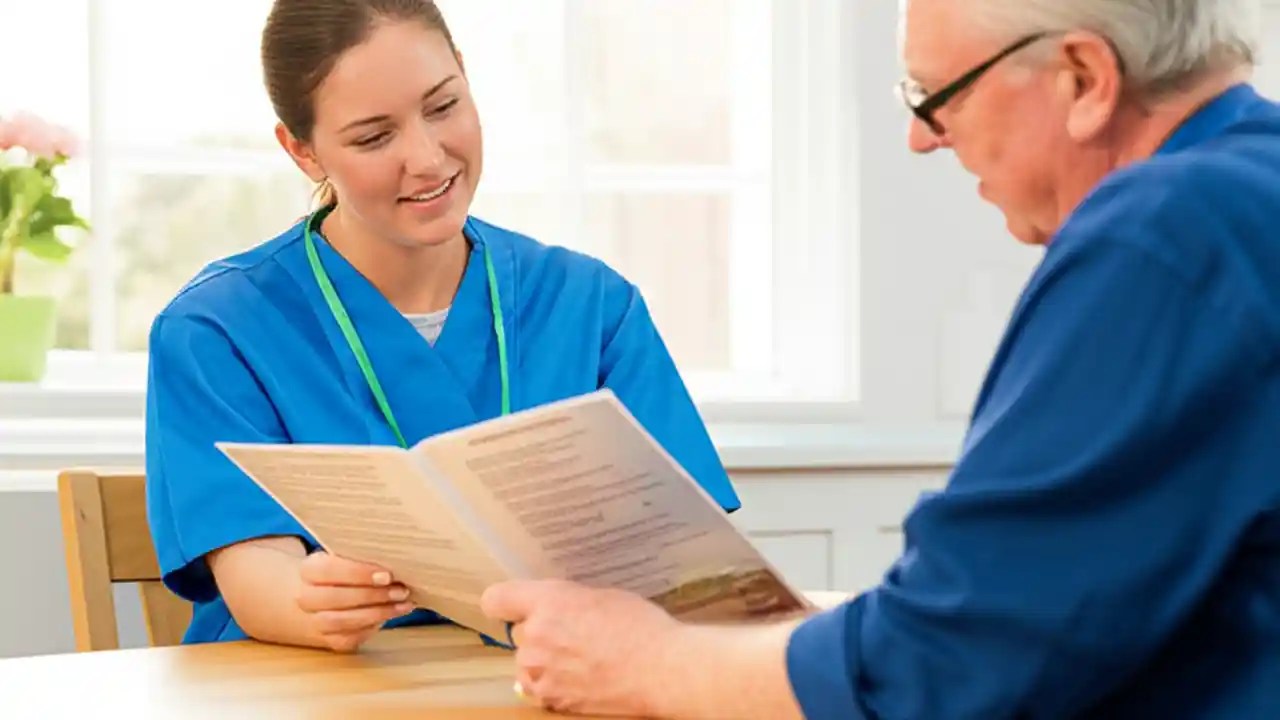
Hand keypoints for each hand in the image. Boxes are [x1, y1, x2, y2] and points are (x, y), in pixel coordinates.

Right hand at [295, 551, 414, 651]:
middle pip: (336, 598)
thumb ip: (363, 558)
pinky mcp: (331, 640)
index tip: (387, 575)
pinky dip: (375, 626)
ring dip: (378, 613)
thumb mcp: (346, 558)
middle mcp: (306, 598)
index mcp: (309, 570)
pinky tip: (394, 614)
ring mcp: (316, 622)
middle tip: (401, 590)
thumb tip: (395, 562)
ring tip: (403, 604)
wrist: (320, 600)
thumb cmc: (343, 572)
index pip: (329, 570)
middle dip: (373, 595)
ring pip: (343, 621)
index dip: (359, 573)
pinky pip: (352, 637)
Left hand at [481, 580, 679, 715]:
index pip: (497, 599)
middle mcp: (536, 635)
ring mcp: (540, 671)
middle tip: (572, 635)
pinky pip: (537, 687)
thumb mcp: (602, 596)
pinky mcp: (550, 698)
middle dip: (539, 632)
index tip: (517, 607)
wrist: (661, 670)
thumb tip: (555, 610)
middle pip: (519, 632)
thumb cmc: (641, 627)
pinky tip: (579, 679)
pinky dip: (551, 684)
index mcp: (549, 601)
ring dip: (543, 660)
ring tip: (579, 661)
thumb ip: (568, 601)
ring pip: (526, 661)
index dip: (506, 603)